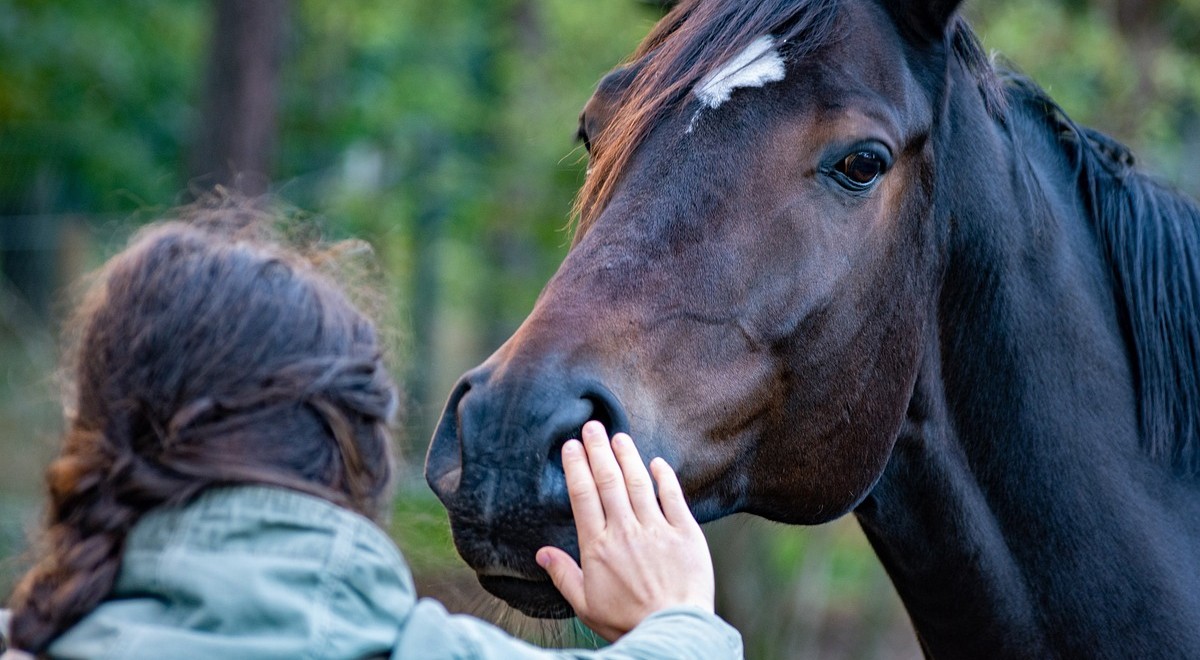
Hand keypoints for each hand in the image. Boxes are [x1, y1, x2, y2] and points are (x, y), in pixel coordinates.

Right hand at [535, 421, 714, 641]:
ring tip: (618, 436)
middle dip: (598, 450)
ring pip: (638, 483)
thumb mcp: (586, 604)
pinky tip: (656, 462)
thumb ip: (564, 575)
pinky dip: (665, 478)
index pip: (583, 497)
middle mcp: (625, 531)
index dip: (576, 467)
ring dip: (627, 456)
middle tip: (591, 426)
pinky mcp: (685, 534)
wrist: (672, 631)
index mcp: (598, 547)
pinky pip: (673, 498)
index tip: (571, 447)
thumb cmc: (627, 622)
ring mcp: (656, 530)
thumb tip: (541, 553)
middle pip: (608, 481)